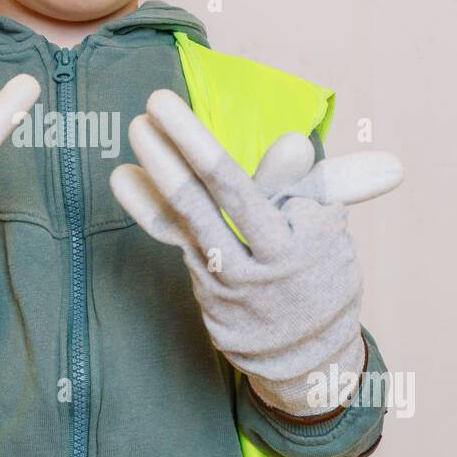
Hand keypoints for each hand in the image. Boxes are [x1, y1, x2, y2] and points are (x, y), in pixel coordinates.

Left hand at [109, 90, 402, 415]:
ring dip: (160, 166)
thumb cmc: (322, 271)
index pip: (264, 196)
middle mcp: (254, 265)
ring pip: (185, 215)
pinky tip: (124, 176)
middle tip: (158, 101)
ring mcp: (222, 276)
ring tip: (138, 127)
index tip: (259, 135)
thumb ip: (320, 183)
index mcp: (294, 248)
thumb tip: (296, 142)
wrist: (305, 356)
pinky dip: (146, 203)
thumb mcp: (332, 229)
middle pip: (216, 197)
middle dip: (187, 144)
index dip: (254, 163)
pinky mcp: (201, 282)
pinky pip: (172, 235)